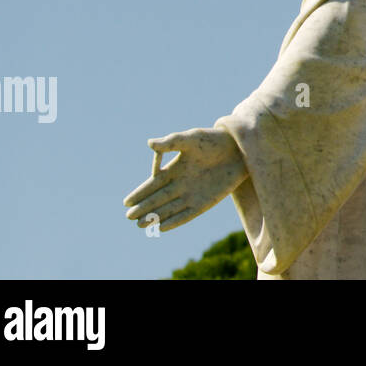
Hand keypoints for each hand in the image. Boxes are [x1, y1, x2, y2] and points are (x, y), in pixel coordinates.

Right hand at [122, 128, 247, 232]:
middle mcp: (181, 183)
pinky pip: (186, 214)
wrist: (239, 150)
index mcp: (175, 169)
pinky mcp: (205, 202)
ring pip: (169, 208)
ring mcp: (192, 194)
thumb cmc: (214, 140)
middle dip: (144, 208)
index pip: (153, 184)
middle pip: (158, 199)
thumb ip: (170, 142)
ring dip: (155, 216)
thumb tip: (149, 143)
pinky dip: (174, 221)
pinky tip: (161, 227)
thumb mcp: (191, 139)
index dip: (140, 193)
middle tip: (129, 216)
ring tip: (139, 224)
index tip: (126, 202)